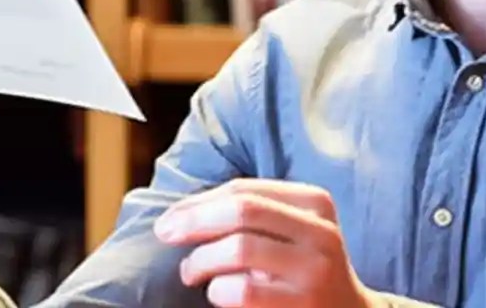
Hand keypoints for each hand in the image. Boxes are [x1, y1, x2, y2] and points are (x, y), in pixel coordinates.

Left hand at [154, 179, 381, 307]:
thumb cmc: (303, 269)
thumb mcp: (292, 232)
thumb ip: (252, 215)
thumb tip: (182, 212)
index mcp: (314, 202)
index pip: (244, 190)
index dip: (198, 201)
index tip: (169, 217)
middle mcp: (320, 231)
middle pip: (241, 210)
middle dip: (194, 220)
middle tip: (166, 235)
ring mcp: (316, 270)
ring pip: (240, 248)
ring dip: (201, 260)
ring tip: (190, 273)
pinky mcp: (305, 305)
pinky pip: (243, 290)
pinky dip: (219, 290)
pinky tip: (218, 293)